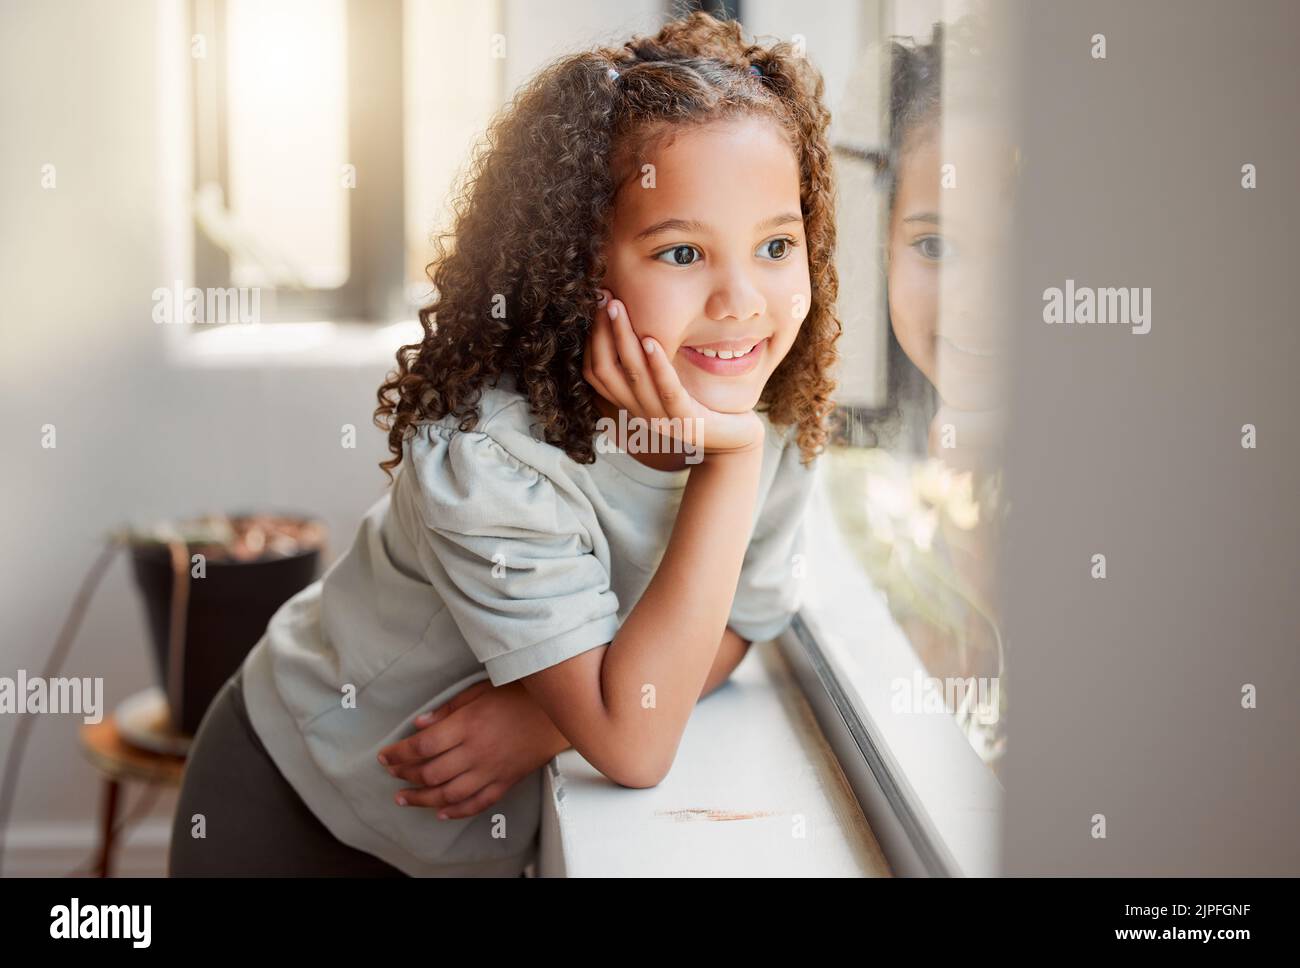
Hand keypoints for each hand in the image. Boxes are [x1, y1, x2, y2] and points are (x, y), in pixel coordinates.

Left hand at [376, 680, 567, 819]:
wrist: (559, 710)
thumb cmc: (520, 694)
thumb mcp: (480, 691)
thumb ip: (449, 709)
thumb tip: (420, 724)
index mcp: (467, 725)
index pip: (422, 746)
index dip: (399, 754)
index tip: (385, 756)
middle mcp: (476, 752)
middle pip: (430, 772)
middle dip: (405, 776)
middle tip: (392, 775)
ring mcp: (491, 770)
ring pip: (449, 794)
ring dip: (422, 799)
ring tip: (404, 799)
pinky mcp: (506, 781)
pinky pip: (478, 803)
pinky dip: (457, 811)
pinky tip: (441, 812)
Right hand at [583, 288, 765, 455]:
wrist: (733, 441)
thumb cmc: (701, 405)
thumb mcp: (666, 382)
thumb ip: (648, 362)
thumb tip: (635, 320)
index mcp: (631, 402)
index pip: (595, 371)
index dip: (591, 338)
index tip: (595, 304)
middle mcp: (639, 411)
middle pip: (606, 370)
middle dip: (601, 331)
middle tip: (603, 297)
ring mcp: (661, 419)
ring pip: (633, 376)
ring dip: (623, 338)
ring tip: (619, 308)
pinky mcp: (687, 422)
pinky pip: (667, 390)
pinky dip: (658, 365)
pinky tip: (652, 340)